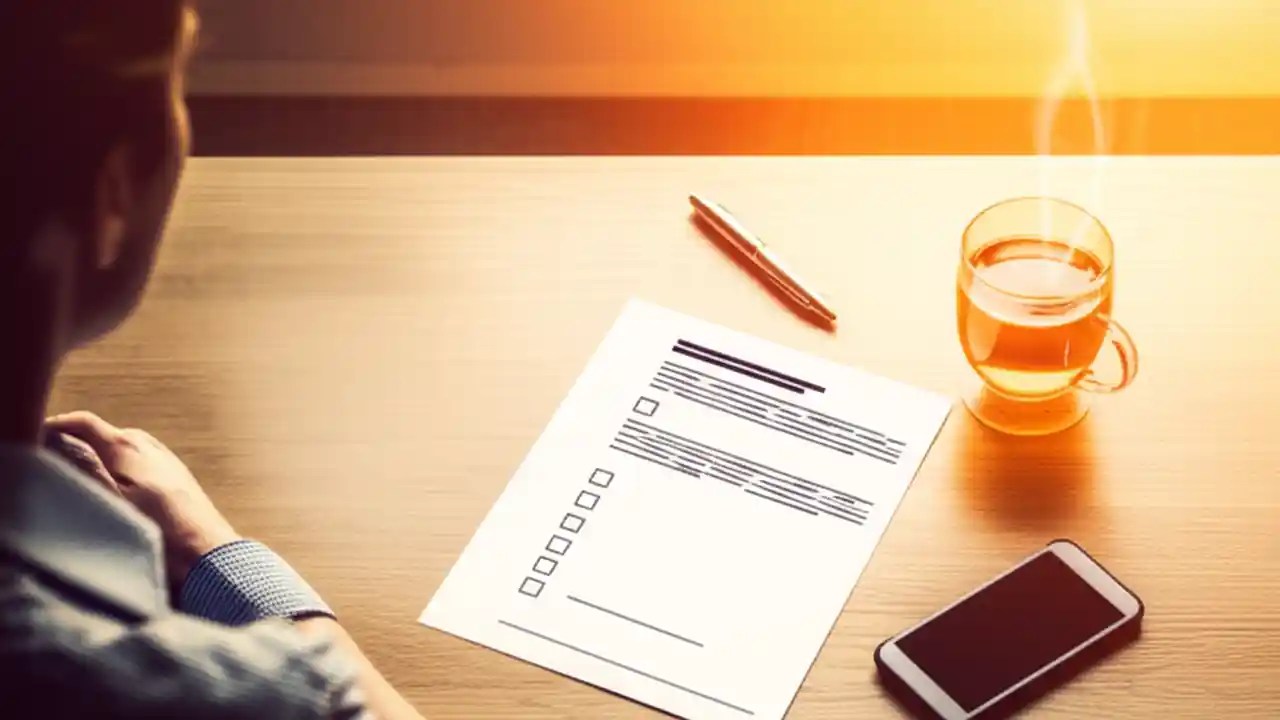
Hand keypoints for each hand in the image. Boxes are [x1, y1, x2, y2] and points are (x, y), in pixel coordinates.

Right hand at [44, 411, 239, 589]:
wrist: (205, 553)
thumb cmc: (160, 531)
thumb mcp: (111, 503)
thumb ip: (85, 470)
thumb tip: (61, 446)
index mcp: (127, 446)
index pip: (84, 422)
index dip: (58, 426)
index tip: (39, 438)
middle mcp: (148, 444)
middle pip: (104, 434)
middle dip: (79, 444)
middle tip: (57, 463)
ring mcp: (166, 457)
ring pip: (123, 447)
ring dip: (103, 457)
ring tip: (86, 479)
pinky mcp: (176, 474)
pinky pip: (140, 461)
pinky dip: (123, 468)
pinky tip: (119, 492)